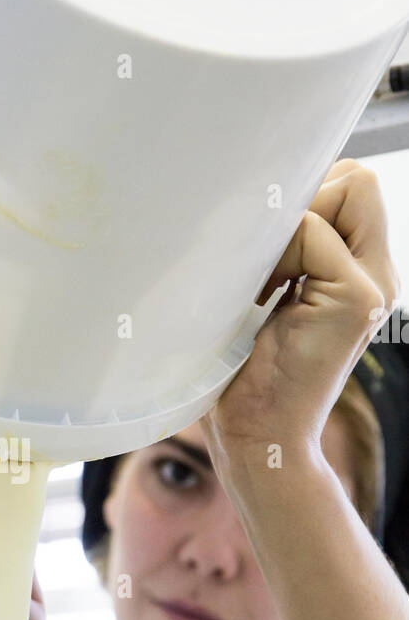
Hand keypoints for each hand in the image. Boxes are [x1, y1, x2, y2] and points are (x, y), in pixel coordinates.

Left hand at [200, 160, 400, 472]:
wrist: (257, 439)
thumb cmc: (242, 374)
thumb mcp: (265, 299)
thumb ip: (282, 252)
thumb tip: (260, 198)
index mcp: (361, 273)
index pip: (352, 186)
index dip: (305, 196)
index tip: (264, 250)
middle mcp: (377, 276)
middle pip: (356, 179)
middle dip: (300, 203)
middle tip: (263, 264)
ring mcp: (372, 287)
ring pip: (344, 191)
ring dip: (286, 227)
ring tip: (261, 283)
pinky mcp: (355, 300)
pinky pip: (311, 232)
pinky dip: (275, 252)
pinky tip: (258, 296)